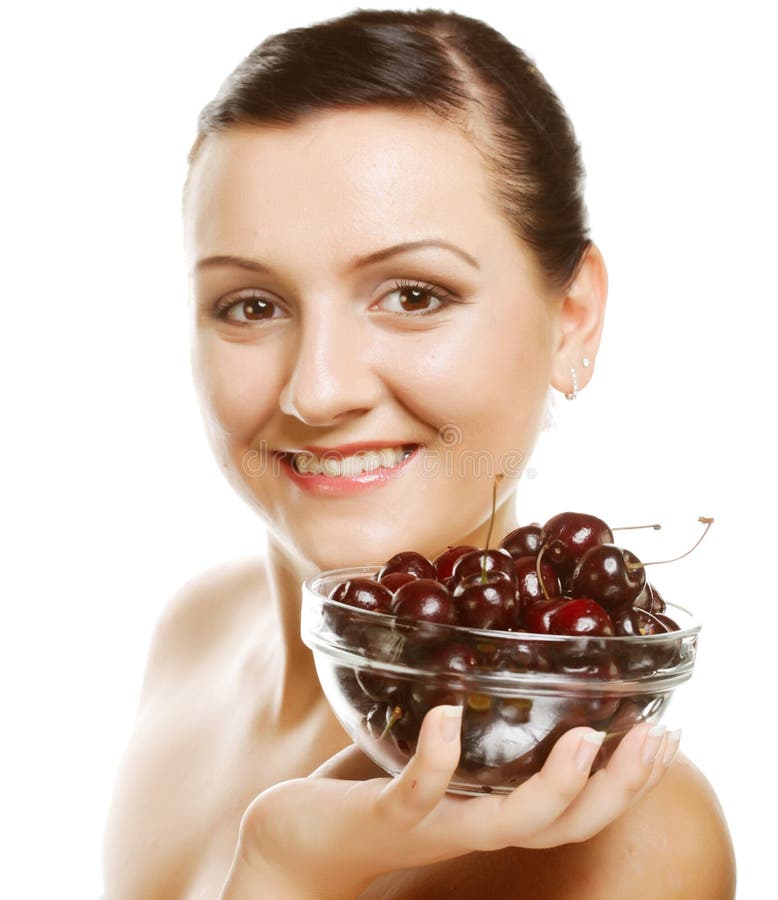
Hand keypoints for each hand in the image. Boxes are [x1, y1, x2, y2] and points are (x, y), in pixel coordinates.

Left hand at [219, 706, 677, 898]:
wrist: (293, 845)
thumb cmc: (366, 793)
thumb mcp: (429, 760)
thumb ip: (466, 726)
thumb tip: (495, 661)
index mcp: (490, 812)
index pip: (576, 807)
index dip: (626, 781)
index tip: (667, 734)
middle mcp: (473, 828)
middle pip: (563, 823)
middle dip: (616, 785)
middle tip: (655, 736)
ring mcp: (431, 826)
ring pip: (507, 820)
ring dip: (551, 783)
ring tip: (583, 736)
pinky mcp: (382, 815)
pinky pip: (415, 792)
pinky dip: (436, 756)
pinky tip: (448, 716)